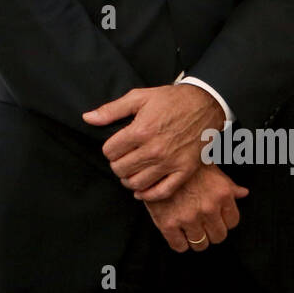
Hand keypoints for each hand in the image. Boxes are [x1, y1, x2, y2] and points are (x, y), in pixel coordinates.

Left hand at [83, 83, 223, 198]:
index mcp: (140, 131)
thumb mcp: (139, 97)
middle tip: (123, 159)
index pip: (110, 152)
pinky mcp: (184, 171)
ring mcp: (170, 163)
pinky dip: (148, 195)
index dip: (109, 149)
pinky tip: (142, 190)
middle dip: (117, 164)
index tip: (116, 146)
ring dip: (129, 179)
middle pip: (121, 169)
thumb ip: (111, 110)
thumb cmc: (171, 99)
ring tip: (131, 171)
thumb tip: (87, 118)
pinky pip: (161, 192)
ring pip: (137, 183)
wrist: (205, 104)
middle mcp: (154, 150)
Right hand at [143, 162, 247, 251]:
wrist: (156, 160)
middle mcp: (208, 208)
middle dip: (211, 231)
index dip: (224, 220)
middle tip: (202, 224)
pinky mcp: (167, 223)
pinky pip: (179, 246)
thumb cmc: (185, 163)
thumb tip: (243, 193)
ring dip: (196, 238)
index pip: (233, 222)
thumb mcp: (211, 169)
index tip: (216, 217)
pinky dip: (179, 242)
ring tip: (189, 228)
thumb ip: (228, 184)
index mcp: (222, 194)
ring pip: (200, 244)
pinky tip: (177, 232)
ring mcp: (188, 217)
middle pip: (219, 236)